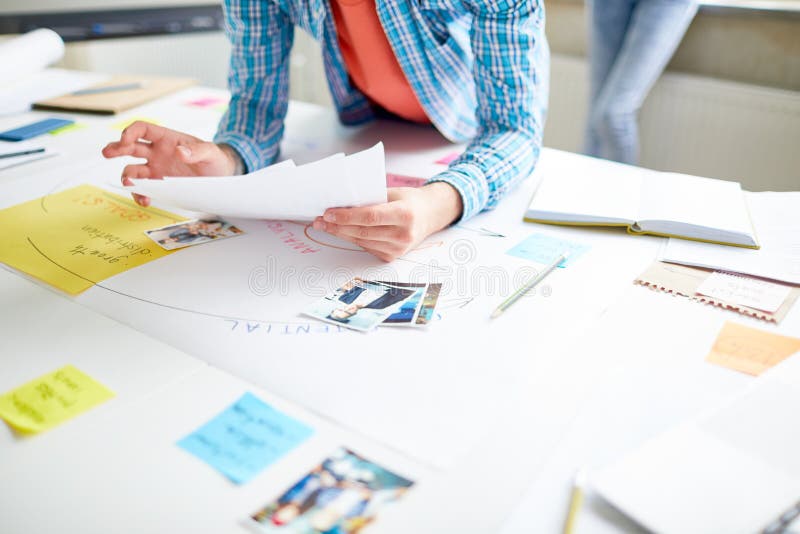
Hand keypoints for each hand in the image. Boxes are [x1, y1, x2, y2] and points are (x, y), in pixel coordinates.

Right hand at [101, 121, 238, 206]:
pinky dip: (139, 194)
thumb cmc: (215, 159)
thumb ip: (197, 151)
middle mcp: (157, 153)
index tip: (124, 140)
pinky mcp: (159, 185)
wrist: (221, 177)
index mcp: (167, 139)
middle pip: (130, 147)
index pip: (143, 129)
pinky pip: (142, 189)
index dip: (131, 132)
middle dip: (116, 148)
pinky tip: (144, 199)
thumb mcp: (211, 153)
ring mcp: (156, 169)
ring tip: (129, 183)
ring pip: (132, 169)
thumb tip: (180, 152)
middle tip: (107, 153)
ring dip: (126, 176)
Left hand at [312, 182, 462, 261]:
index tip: (329, 212)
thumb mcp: (393, 193)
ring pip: (361, 241)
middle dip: (337, 226)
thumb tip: (341, 202)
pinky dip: (352, 238)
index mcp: (405, 215)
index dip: (347, 216)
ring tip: (324, 225)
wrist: (430, 216)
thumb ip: (371, 198)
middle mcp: (403, 235)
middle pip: (363, 232)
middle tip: (320, 220)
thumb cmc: (409, 201)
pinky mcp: (392, 256)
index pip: (371, 216)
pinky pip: (366, 247)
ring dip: (340, 233)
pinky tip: (341, 231)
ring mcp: (398, 249)